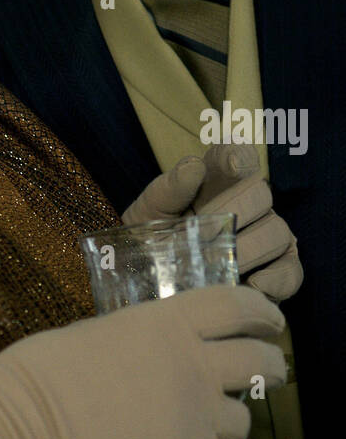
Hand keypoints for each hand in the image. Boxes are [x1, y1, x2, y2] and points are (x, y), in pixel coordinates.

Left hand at [122, 145, 302, 301]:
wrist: (150, 277)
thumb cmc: (153, 236)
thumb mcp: (150, 211)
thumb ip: (170, 188)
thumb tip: (194, 167)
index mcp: (217, 179)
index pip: (238, 153)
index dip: (240, 154)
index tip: (232, 165)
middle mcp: (247, 202)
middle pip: (260, 193)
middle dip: (235, 210)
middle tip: (207, 232)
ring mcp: (265, 235)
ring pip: (277, 232)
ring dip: (251, 248)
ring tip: (225, 263)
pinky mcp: (275, 271)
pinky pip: (289, 272)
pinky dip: (275, 279)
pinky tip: (252, 285)